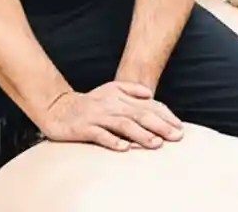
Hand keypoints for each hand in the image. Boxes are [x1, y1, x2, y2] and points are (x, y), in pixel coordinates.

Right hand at [40, 80, 182, 151]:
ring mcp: (98, 117)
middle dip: (160, 126)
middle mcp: (112, 106)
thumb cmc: (89, 103)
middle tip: (176, 137)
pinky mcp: (84, 128)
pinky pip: (100, 135)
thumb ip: (131, 90)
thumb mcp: (110, 90)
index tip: (180, 127)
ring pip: (123, 125)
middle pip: (140, 115)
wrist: (57, 108)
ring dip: (141, 134)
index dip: (165, 116)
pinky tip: (124, 148)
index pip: (148, 106)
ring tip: (156, 143)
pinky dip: (112, 141)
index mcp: (121, 97)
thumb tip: (150, 94)